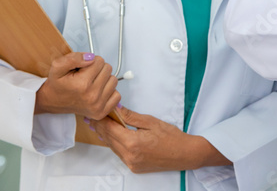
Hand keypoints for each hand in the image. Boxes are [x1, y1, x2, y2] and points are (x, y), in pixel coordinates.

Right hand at [34, 52, 119, 119]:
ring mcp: (98, 106)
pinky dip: (109, 92)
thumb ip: (73, 58)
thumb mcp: (58, 66)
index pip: (99, 61)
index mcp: (82, 84)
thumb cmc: (57, 84)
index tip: (81, 69)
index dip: (90, 62)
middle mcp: (92, 96)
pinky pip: (117, 95)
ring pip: (114, 80)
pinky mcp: (101, 112)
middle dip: (98, 69)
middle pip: (108, 69)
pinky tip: (97, 92)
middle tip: (86, 76)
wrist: (52, 102)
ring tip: (91, 83)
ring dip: (104, 79)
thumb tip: (91, 57)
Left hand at [91, 106, 230, 172]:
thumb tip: (116, 108)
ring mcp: (131, 163)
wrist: (184, 154)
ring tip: (99, 125)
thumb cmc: (171, 136)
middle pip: (108, 139)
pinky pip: (119, 154)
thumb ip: (131, 116)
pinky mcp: (134, 167)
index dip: (101, 119)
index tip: (95, 111)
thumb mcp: (151, 121)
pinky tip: (113, 136)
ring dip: (105, 136)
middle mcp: (129, 155)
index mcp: (133, 143)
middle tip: (91, 116)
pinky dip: (114, 144)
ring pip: (112, 147)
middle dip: (100, 127)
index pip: (110, 129)